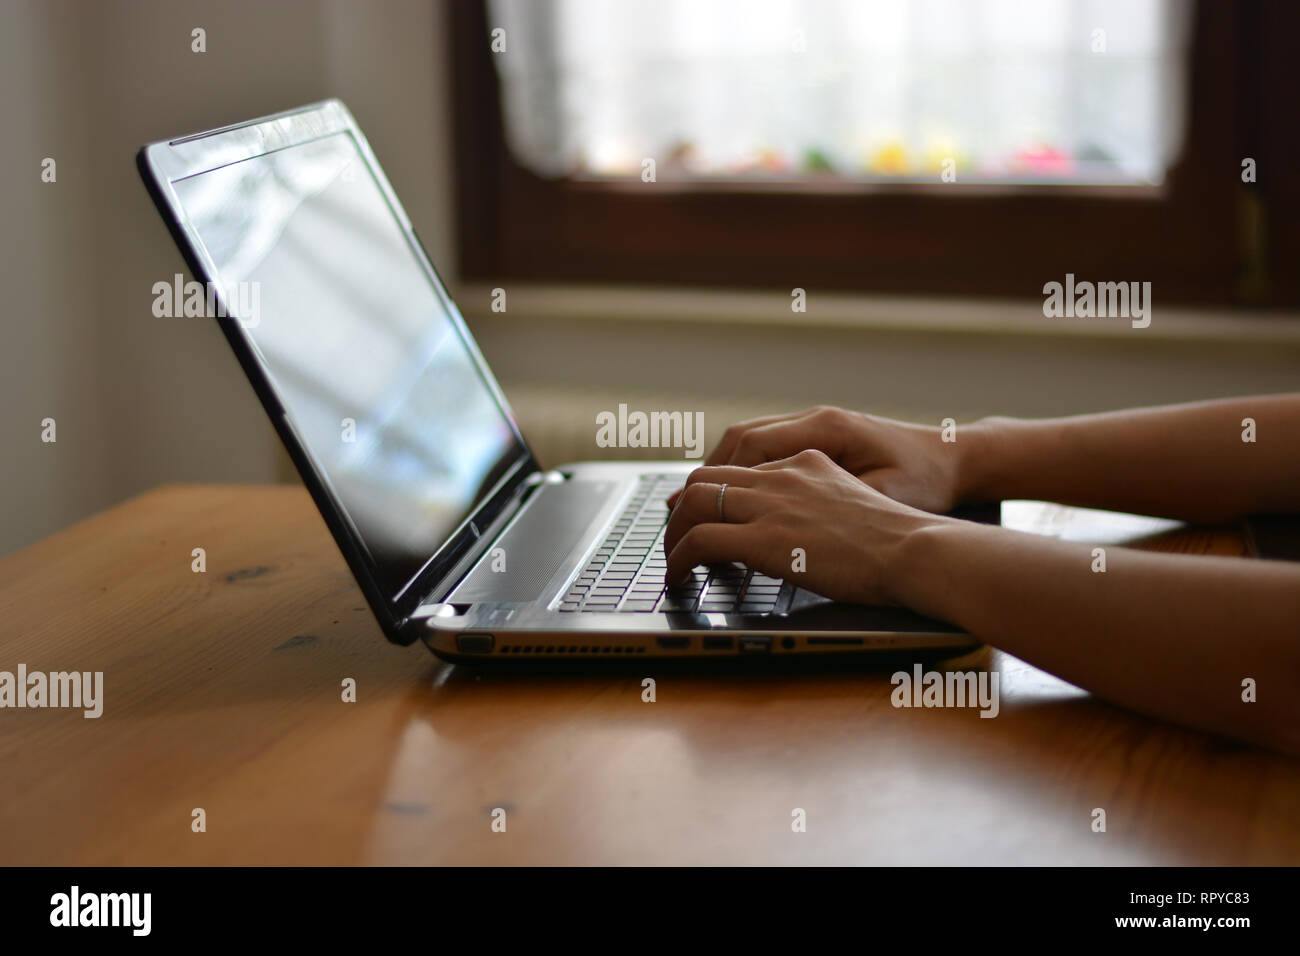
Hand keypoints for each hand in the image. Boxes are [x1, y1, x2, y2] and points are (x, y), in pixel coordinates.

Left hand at [662, 449, 950, 603]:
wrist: (917, 550)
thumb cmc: (901, 540)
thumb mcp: (857, 502)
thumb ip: (823, 505)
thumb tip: (804, 531)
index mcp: (806, 463)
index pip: (740, 468)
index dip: (712, 492)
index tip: (699, 513)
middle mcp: (783, 475)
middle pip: (706, 477)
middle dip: (682, 510)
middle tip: (675, 539)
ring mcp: (772, 504)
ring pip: (694, 502)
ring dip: (673, 534)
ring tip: (672, 562)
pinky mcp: (765, 538)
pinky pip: (700, 541)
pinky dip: (679, 558)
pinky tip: (679, 577)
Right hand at [667, 406, 967, 514]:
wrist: (958, 460)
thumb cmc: (927, 483)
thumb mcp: (882, 501)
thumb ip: (830, 508)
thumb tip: (778, 527)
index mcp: (826, 432)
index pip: (750, 449)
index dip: (715, 484)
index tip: (691, 518)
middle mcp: (815, 421)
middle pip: (738, 441)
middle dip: (704, 480)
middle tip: (675, 516)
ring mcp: (816, 426)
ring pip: (747, 442)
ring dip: (718, 475)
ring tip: (691, 509)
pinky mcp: (819, 441)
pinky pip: (765, 449)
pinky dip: (740, 472)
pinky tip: (730, 499)